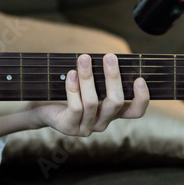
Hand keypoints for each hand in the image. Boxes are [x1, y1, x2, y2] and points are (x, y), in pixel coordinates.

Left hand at [29, 53, 148, 136]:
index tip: (139, 78)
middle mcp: (102, 123)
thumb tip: (110, 58)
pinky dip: (73, 88)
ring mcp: (86, 127)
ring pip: (93, 102)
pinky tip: (71, 74)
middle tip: (109, 57)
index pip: (135, 112)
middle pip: (115, 102)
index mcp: (111, 113)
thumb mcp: (89, 84)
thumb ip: (101, 78)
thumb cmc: (70, 91)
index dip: (141, 98)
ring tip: (83, 58)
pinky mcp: (69, 127)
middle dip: (113, 78)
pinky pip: (75, 106)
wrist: (42, 108)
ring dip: (88, 77)